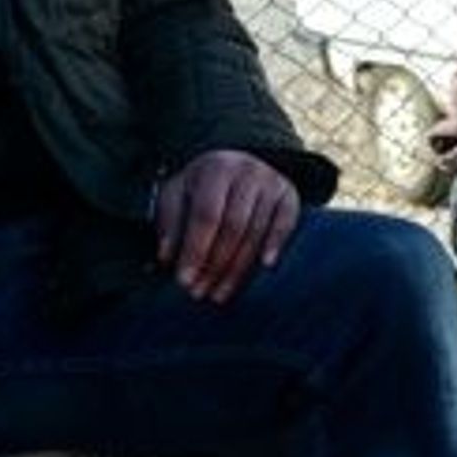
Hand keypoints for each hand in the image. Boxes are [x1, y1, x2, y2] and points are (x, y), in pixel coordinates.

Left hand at [155, 150, 300, 303]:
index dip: (195, 251)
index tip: (184, 281)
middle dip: (215, 265)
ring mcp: (271, 181)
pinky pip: (285, 223)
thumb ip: (170, 224)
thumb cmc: (201, 186)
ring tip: (220, 293)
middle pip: (233, 227)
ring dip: (238, 268)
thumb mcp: (177, 195)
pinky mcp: (288, 193)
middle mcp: (247, 171)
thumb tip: (167, 258)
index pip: (206, 216)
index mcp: (215, 168)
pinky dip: (275, 244)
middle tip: (200, 292)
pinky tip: (265, 266)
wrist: (235, 163)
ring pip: (256, 232)